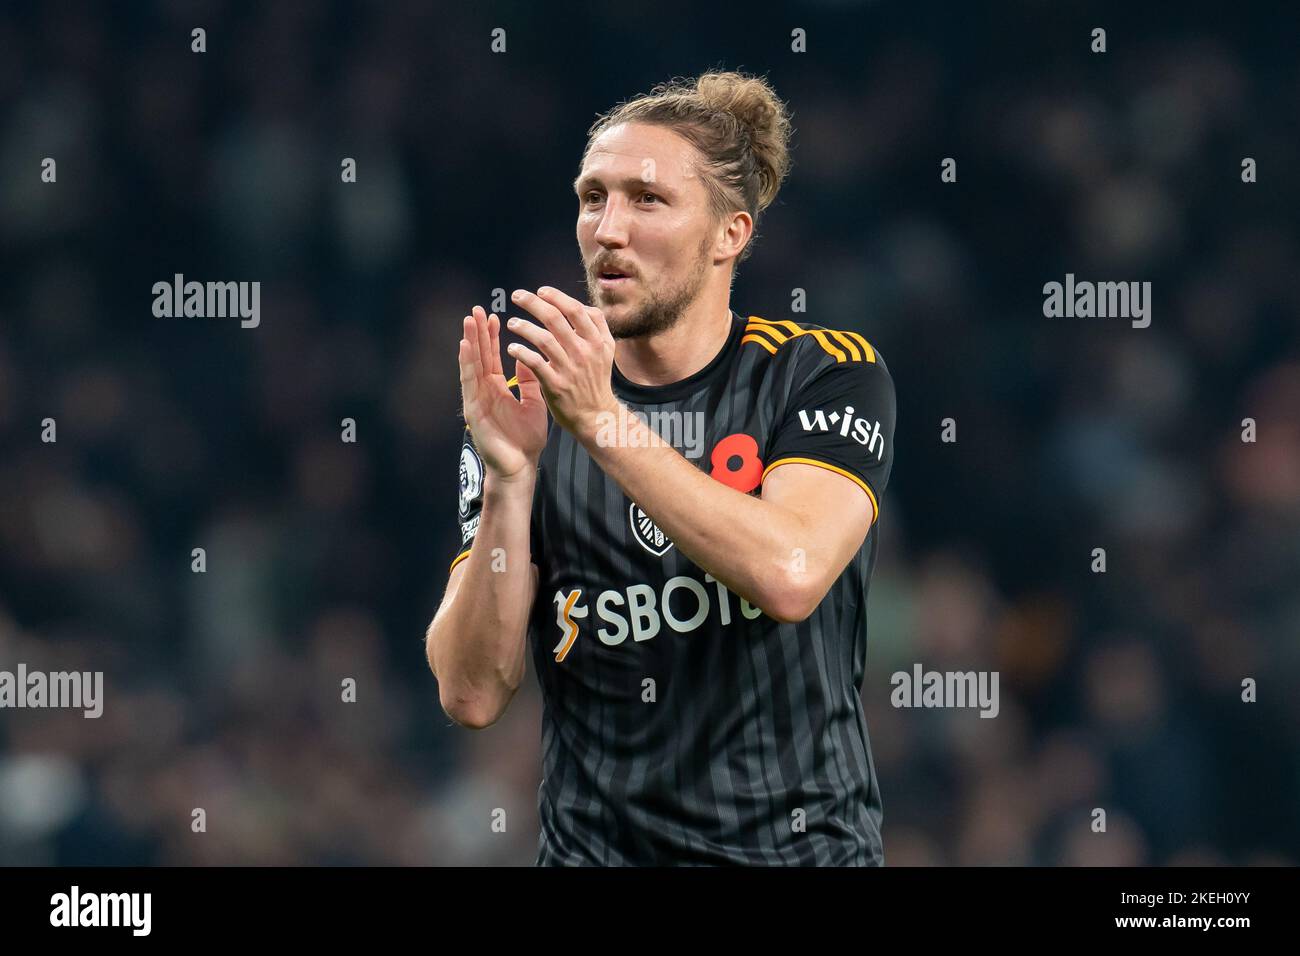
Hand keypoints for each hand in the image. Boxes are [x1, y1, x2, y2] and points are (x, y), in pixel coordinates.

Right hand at [458, 305, 547, 479]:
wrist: (520, 466)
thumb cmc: (526, 439)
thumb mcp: (533, 403)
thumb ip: (530, 381)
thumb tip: (530, 358)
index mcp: (498, 389)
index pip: (492, 357)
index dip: (492, 337)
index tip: (494, 316)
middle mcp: (484, 391)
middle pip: (479, 356)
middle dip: (478, 333)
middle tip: (477, 310)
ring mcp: (476, 399)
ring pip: (471, 365)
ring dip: (469, 342)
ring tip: (469, 320)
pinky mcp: (473, 410)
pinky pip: (469, 383)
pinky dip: (466, 364)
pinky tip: (465, 347)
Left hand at [504, 287, 619, 439]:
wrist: (596, 415)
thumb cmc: (596, 381)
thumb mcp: (606, 351)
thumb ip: (597, 327)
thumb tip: (581, 306)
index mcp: (597, 340)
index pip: (576, 309)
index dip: (556, 296)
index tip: (541, 291)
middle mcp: (585, 352)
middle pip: (556, 318)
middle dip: (533, 303)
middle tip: (517, 296)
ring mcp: (570, 368)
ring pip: (543, 338)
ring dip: (524, 327)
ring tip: (512, 323)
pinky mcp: (556, 384)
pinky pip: (535, 363)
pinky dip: (521, 352)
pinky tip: (512, 348)